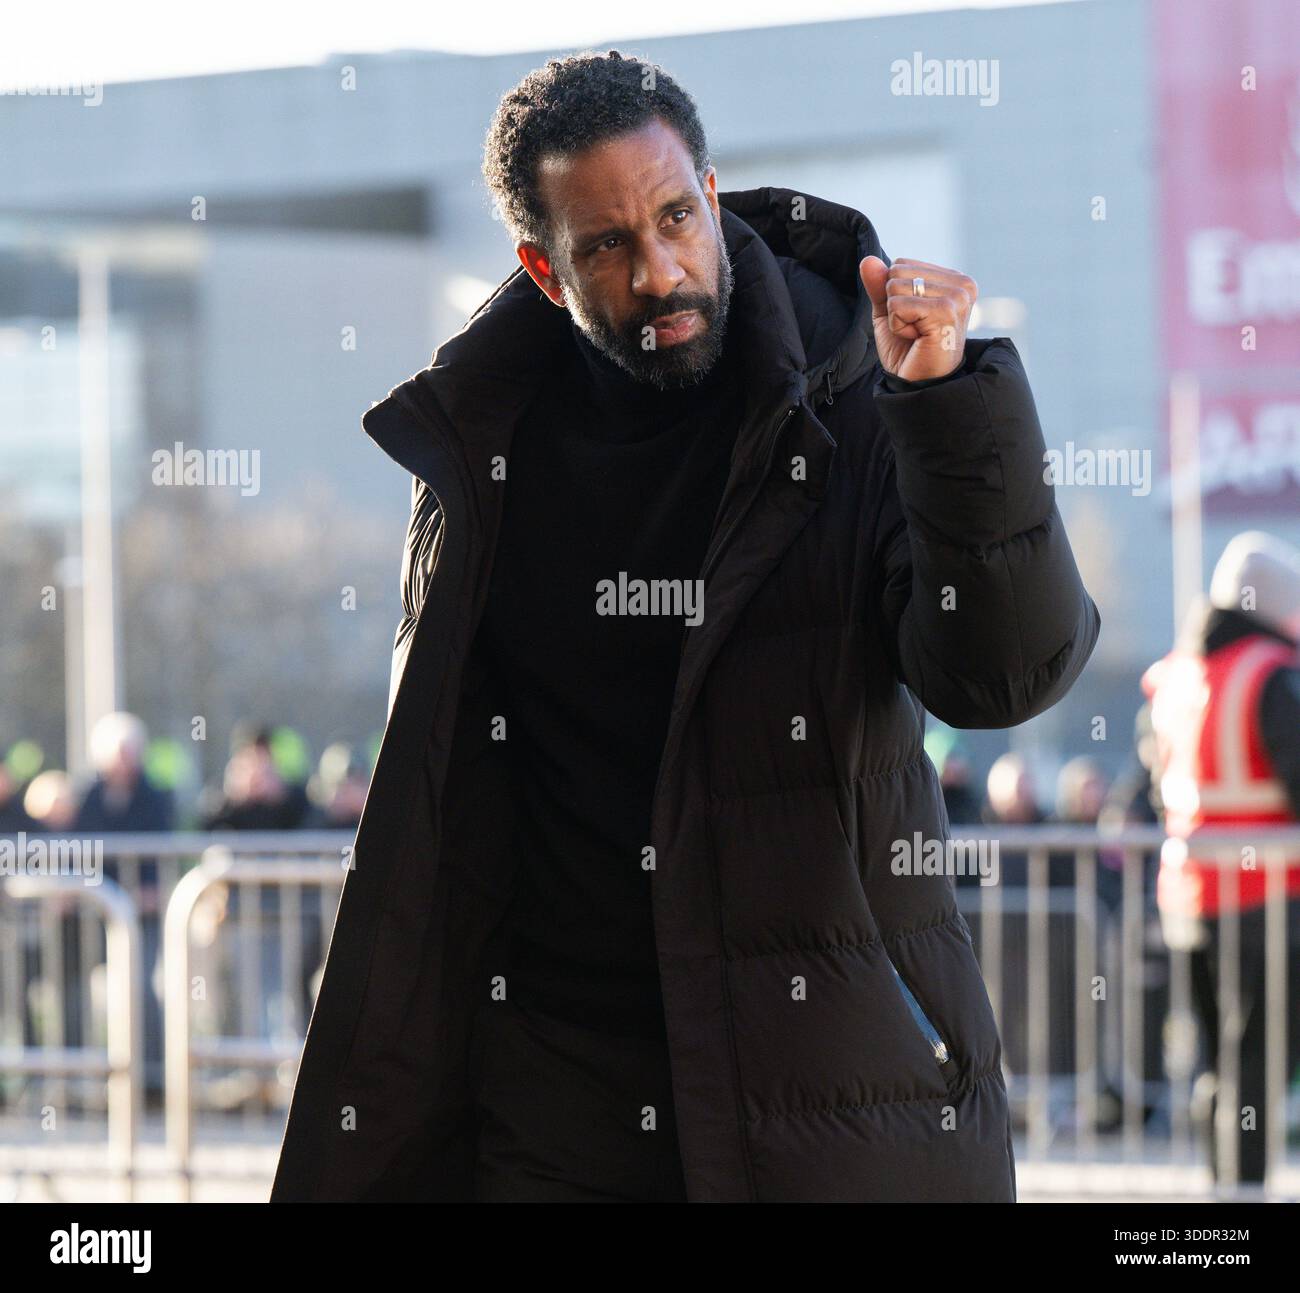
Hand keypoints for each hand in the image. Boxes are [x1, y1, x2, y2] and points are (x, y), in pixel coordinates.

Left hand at [859, 256, 976, 382]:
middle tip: (915, 329)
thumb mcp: (889, 312)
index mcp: (953, 279)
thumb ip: (879, 285)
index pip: (901, 264)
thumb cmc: (908, 350)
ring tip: (917, 334)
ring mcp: (957, 296)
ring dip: (897, 317)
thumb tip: (867, 260)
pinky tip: (917, 339)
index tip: (915, 319)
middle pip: (897, 272)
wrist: (919, 384)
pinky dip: (898, 326)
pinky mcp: (946, 310)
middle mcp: (961, 284)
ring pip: (896, 287)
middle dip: (895, 305)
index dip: (896, 295)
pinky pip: (898, 305)